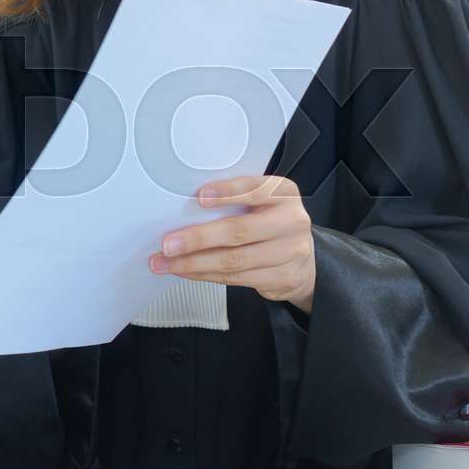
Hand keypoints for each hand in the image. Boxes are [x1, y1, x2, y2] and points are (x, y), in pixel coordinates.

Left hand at [149, 174, 316, 313]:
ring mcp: (290, 252)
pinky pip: (235, 279)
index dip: (227, 192)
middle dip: (198, 238)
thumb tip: (184, 209)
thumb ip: (235, 200)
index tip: (199, 197)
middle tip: (168, 244)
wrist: (303, 259)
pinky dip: (204, 274)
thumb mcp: (261, 202)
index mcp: (283, 193)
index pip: (255, 189)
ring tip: (165, 262)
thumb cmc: (270, 223)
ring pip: (233, 260)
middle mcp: (291, 221)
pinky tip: (185, 271)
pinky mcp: (283, 278)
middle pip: (239, 231)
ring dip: (193, 263)